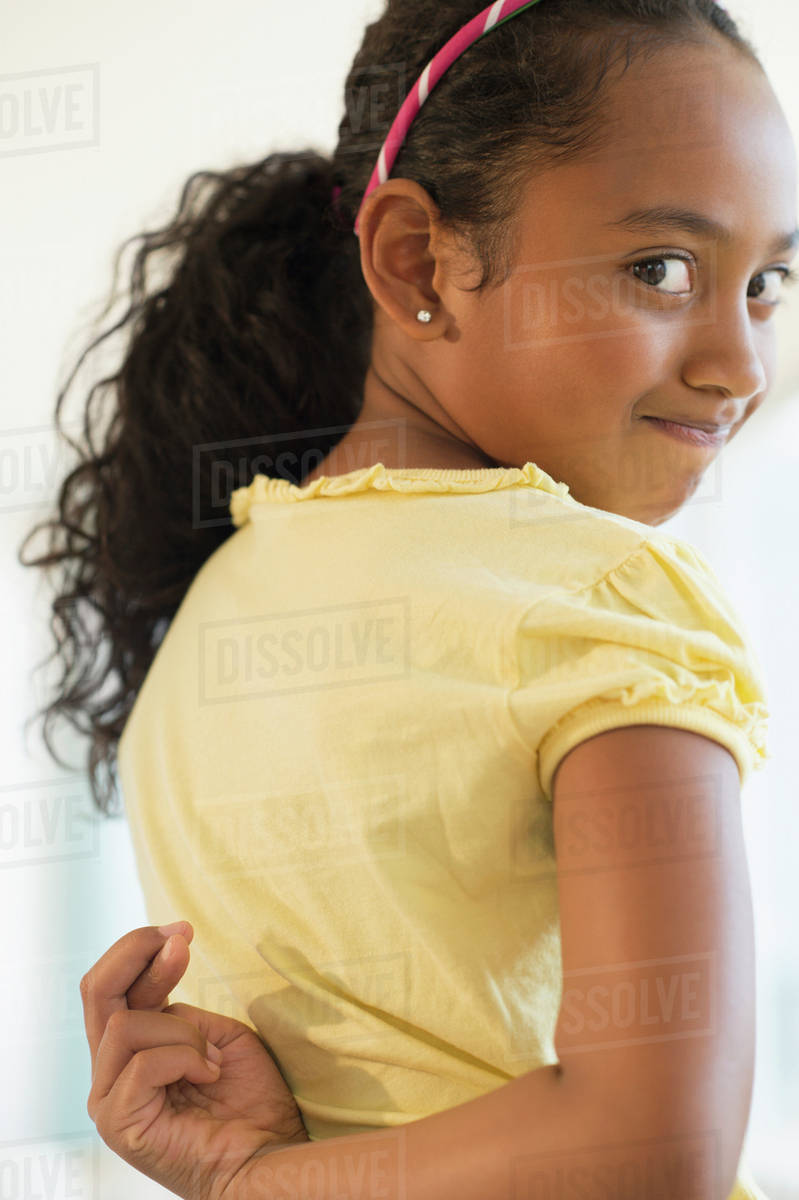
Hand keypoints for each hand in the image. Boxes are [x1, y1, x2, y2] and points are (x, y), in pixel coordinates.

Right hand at [80, 921, 308, 1199]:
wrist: (269, 1153)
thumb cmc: (249, 1098)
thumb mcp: (216, 1032)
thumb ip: (180, 1006)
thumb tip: (167, 953)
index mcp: (133, 1046)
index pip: (112, 983)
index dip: (140, 947)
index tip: (184, 929)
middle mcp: (111, 1069)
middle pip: (96, 991)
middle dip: (136, 952)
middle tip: (181, 936)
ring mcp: (109, 1098)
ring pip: (125, 1025)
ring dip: (182, 1030)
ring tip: (211, 1058)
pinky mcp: (118, 1123)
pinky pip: (143, 1063)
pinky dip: (185, 1058)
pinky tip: (210, 1074)